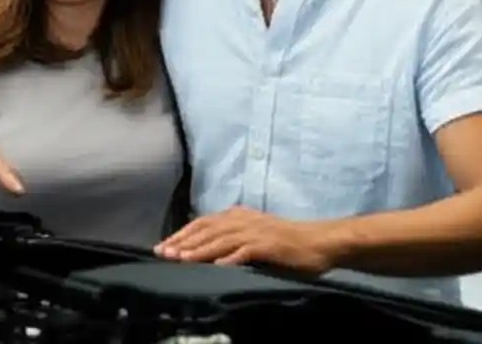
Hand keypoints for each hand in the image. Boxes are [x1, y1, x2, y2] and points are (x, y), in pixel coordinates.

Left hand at [153, 206, 341, 274]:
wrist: (319, 241)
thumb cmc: (285, 242)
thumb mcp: (253, 233)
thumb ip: (231, 237)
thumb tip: (203, 249)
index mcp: (237, 215)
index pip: (202, 223)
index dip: (182, 234)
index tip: (163, 246)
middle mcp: (243, 220)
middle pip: (207, 229)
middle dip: (183, 242)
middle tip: (164, 253)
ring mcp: (256, 232)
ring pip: (221, 239)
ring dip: (200, 250)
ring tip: (182, 259)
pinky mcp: (269, 245)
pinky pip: (246, 251)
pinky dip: (231, 258)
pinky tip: (218, 266)